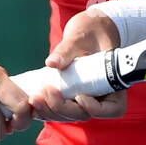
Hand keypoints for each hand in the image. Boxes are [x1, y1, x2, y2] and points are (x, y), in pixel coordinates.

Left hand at [27, 8, 127, 123]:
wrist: (86, 30)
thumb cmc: (90, 30)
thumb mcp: (80, 37)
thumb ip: (67, 50)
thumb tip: (52, 63)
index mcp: (112, 83)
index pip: (112, 108)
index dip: (95, 109)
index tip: (80, 96)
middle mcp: (100, 96)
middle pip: (84, 114)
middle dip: (62, 108)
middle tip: (44, 93)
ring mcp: (83, 98)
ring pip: (69, 114)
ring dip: (50, 110)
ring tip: (34, 98)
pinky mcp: (69, 96)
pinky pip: (59, 108)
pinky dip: (46, 108)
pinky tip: (32, 100)